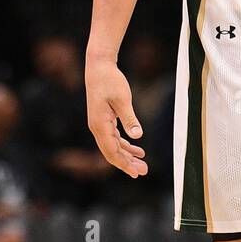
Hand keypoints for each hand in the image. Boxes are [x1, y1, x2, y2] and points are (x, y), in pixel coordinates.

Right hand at [85, 61, 146, 178]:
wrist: (98, 67)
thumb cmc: (110, 81)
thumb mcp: (122, 99)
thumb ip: (129, 118)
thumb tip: (137, 136)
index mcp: (100, 125)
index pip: (111, 151)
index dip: (124, 164)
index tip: (136, 173)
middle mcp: (97, 128)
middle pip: (111, 152)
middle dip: (127, 163)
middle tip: (143, 171)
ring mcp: (99, 124)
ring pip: (113, 146)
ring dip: (127, 155)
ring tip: (142, 163)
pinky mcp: (104, 120)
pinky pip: (114, 138)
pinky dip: (125, 145)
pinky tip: (137, 149)